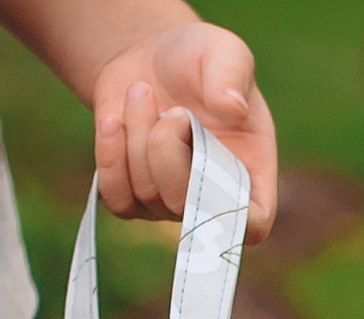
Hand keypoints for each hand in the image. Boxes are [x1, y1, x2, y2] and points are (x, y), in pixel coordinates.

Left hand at [91, 23, 277, 242]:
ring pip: (147, 195)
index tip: (210, 171)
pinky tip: (113, 121)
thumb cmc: (197, 57)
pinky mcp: (131, 199)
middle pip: (186, 208)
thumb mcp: (222, 51)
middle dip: (167, 149)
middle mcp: (211, 196)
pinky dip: (110, 156)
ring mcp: (169, 203)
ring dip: (137, 136)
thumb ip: (231, 74)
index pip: (253, 222)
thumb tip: (232, 109)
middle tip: (173, 108)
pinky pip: (116, 197)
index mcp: (250, 168)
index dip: (235, 217)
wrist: (147, 58)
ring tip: (142, 93)